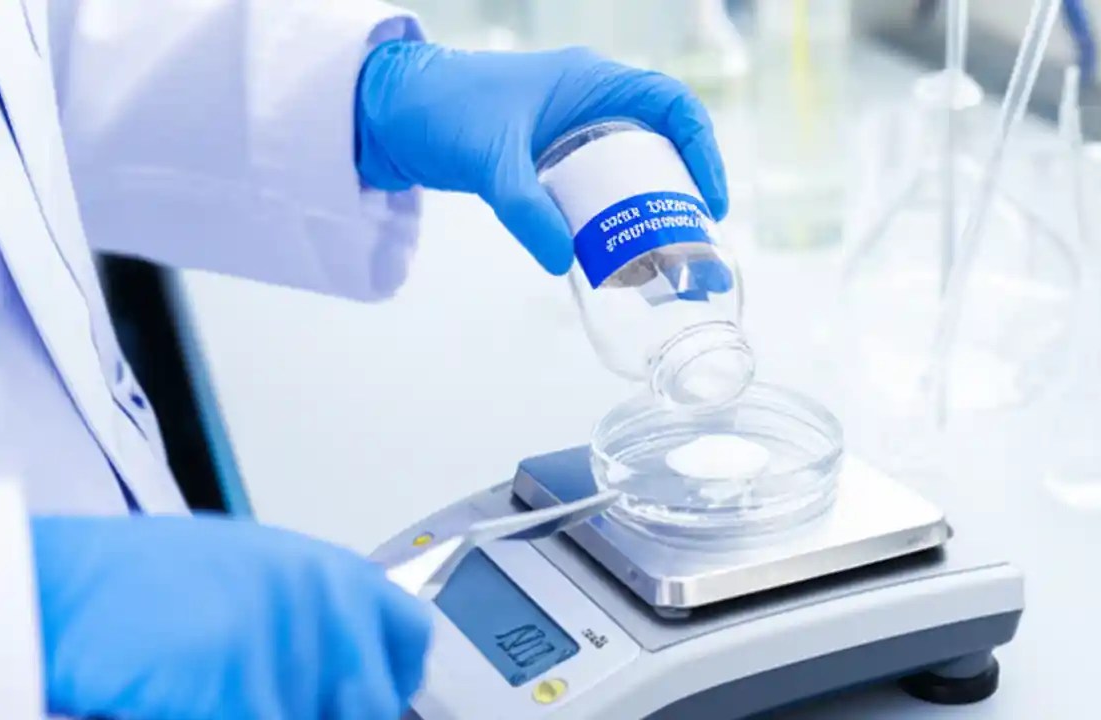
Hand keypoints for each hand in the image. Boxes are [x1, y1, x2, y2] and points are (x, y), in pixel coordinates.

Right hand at [33, 514, 429, 719]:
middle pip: (371, 703)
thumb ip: (317, 620)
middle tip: (267, 701)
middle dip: (326, 712)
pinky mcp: (247, 687)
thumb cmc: (151, 585)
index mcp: (337, 572)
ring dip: (268, 711)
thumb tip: (353, 675)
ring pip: (311, 715)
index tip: (358, 702)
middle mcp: (330, 602)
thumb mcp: (259, 578)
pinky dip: (221, 718)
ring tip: (213, 694)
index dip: (386, 684)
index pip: (412, 640)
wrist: (72, 588)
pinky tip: (190, 701)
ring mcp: (293, 643)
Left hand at [355, 41, 728, 274]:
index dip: (702, 150)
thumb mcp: (488, 159)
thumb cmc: (441, 110)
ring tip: (665, 254)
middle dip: (685, 190)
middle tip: (695, 242)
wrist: (390, 110)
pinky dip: (616, 212)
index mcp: (591, 82)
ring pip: (634, 165)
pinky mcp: (553, 156)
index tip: (710, 201)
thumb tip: (561, 261)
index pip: (672, 105)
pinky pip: (602, 182)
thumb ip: (524, 208)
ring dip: (653, 206)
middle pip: (662, 141)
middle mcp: (592, 100)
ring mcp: (573, 128)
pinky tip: (615, 248)